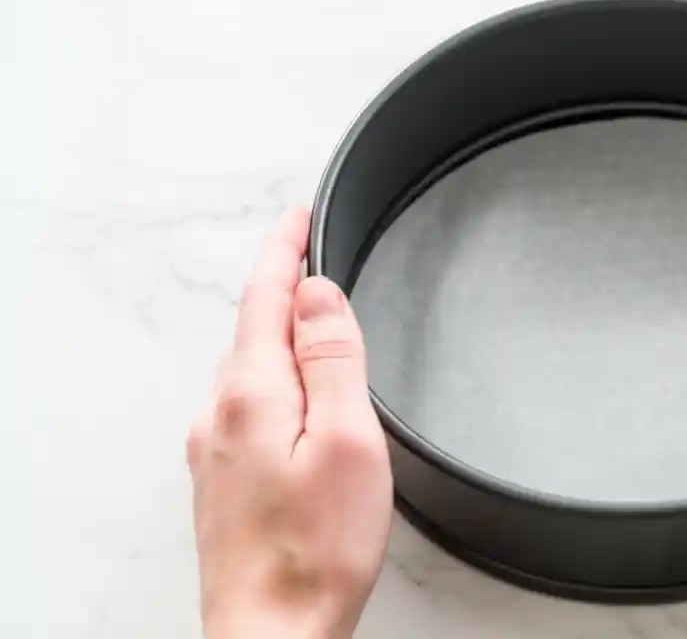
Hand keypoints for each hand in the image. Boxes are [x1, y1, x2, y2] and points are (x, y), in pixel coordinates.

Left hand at [187, 207, 392, 638]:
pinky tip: (296, 396)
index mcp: (252, 393)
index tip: (300, 215)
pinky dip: (273, 377)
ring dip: (278, 333)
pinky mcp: (222, 479)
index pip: (266, 296)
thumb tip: (316, 293)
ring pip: (249, 368)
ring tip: (312, 316)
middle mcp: (220, 414)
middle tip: (311, 253)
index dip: (285, 248)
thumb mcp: (346, 439)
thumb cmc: (316, 550)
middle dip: (282, 286)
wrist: (273, 633)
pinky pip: (246, 403)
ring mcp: (214, 449)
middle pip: (252, 328)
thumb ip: (332, 357)